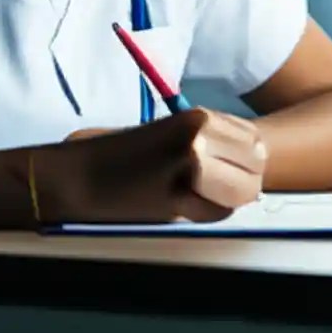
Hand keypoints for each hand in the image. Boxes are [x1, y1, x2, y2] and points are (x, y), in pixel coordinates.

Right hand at [44, 108, 266, 223]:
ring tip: (201, 194)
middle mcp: (199, 142)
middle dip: (244, 176)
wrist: (77, 177)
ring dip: (229, 195)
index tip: (230, 162)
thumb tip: (244, 155)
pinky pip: (216, 213)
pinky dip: (208, 212)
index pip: (252, 140)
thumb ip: (205, 140)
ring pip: (242, 192)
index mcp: (196, 119)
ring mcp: (189, 173)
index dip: (246, 155)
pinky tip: (185, 204)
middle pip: (254, 166)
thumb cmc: (117, 153)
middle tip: (218, 183)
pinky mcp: (178, 202)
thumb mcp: (166, 131)